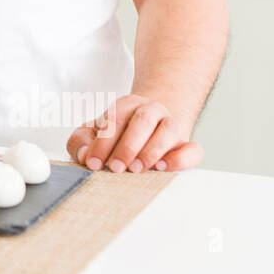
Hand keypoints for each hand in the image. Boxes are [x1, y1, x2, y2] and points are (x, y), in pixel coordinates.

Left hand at [66, 94, 203, 173]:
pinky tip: (163, 168)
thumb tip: (84, 155)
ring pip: (169, 129)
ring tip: (137, 169)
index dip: (102, 142)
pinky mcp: (187, 145)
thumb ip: (81, 141)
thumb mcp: (92, 134)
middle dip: (127, 146)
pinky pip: (193, 149)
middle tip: (116, 167)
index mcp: (127, 105)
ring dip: (152, 150)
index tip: (93, 163)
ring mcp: (172, 126)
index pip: (115, 119)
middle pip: (142, 120)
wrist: (149, 129)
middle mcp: (152, 110)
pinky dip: (180, 159)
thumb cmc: (116, 136)